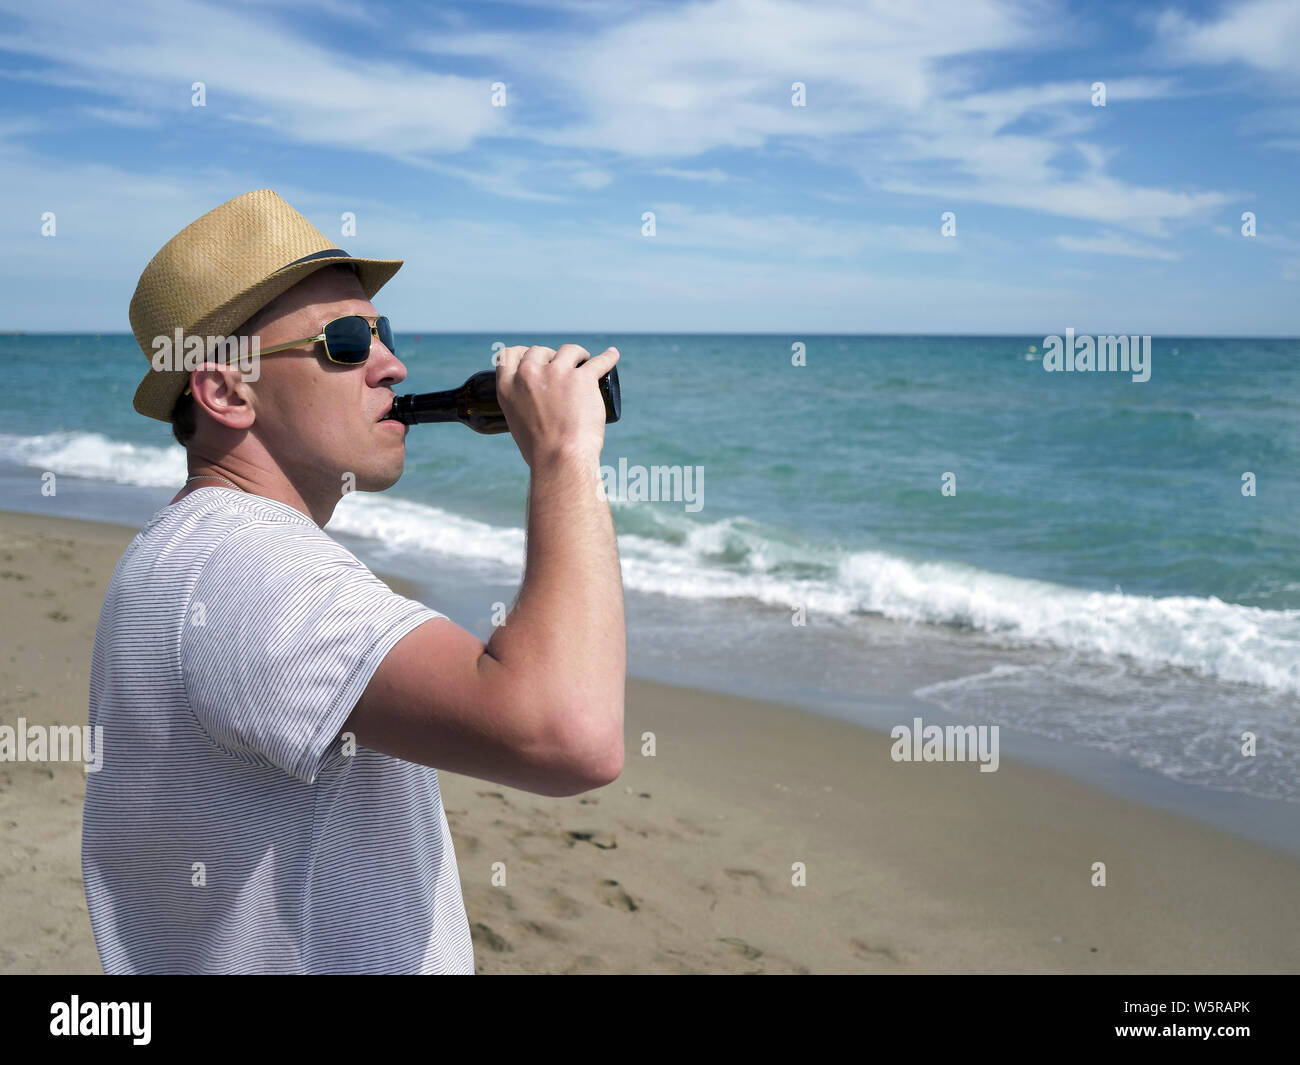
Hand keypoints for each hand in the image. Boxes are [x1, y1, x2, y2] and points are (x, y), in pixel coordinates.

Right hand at [494, 344, 618, 468]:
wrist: (561, 459)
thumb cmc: (541, 452)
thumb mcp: (517, 425)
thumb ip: (521, 410)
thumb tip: (534, 411)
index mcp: (507, 387)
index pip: (509, 355)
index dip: (522, 353)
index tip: (534, 359)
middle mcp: (528, 374)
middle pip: (539, 350)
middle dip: (551, 356)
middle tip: (562, 368)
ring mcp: (556, 373)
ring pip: (568, 350)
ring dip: (577, 354)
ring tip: (585, 362)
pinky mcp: (582, 377)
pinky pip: (600, 361)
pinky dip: (608, 357)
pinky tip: (612, 355)